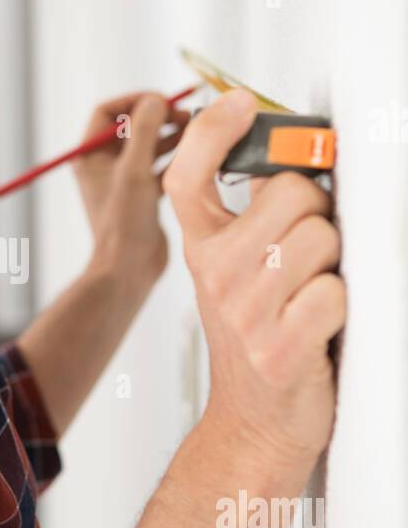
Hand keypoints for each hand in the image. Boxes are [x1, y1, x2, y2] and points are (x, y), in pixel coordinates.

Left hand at [74, 92, 189, 287]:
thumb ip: (144, 131)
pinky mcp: (143, 197)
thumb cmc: (123, 223)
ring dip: (172, 136)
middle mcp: (104, 166)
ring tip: (197, 131)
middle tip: (187, 115)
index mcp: (90, 156)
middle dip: (159, 117)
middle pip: (132, 126)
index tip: (162, 100)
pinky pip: (160, 167)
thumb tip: (155, 99)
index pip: (108, 112)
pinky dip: (177, 159)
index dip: (134, 101)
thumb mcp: (134, 170)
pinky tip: (198, 156)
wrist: (129, 270)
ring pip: (150, 146)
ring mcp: (124, 182)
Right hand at [163, 89, 345, 463]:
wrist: (254, 424)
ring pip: (323, 237)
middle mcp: (215, 274)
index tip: (241, 104)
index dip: (213, 130)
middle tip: (310, 248)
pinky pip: (337, 291)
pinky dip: (341, 307)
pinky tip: (320, 326)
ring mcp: (245, 312)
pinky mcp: (280, 348)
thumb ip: (253, 214)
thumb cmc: (259, 336)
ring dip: (335, 262)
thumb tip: (289, 149)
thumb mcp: (238, 272)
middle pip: (292, 190)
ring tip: (313, 291)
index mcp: (202, 247)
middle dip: (319, 210)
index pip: (186, 175)